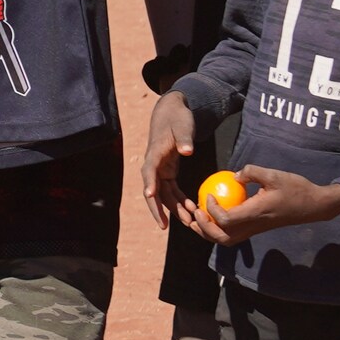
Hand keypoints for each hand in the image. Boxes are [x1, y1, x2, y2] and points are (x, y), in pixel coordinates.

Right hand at [142, 87, 207, 235]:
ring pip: (163, 194)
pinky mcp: (167, 172)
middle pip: (153, 190)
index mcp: (155, 153)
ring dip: (173, 209)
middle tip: (164, 226)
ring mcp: (160, 170)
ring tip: (187, 222)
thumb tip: (187, 151)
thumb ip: (184, 138)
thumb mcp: (183, 125)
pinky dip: (179, 201)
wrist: (171, 112)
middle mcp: (154, 165)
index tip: (150, 195)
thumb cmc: (178, 118)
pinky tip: (190, 209)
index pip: (149, 170)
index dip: (149, 184)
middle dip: (158, 209)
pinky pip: (172, 190)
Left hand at [205, 166, 339, 242]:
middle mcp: (253, 226)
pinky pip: (233, 234)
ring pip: (226, 240)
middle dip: (204, 229)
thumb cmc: (295, 188)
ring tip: (198, 219)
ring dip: (209, 233)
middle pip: (221, 238)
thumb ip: (252, 172)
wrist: (313, 206)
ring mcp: (255, 230)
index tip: (209, 195)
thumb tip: (233, 175)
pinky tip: (214, 214)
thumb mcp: (274, 174)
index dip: (211, 211)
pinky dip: (219, 229)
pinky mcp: (256, 229)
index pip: (226, 220)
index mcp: (256, 213)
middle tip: (195, 213)